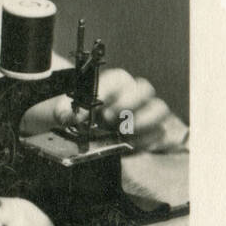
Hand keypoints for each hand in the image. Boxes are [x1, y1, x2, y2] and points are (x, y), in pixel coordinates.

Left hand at [22, 68, 183, 151]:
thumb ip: (66, 112)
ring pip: (160, 109)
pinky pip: (159, 133)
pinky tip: (128, 145)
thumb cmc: (78, 114)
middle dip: (128, 105)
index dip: (109, 93)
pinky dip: (146, 141)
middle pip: (145, 89)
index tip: (95, 108)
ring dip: (143, 122)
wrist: (85, 130)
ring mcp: (145, 113)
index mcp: (114, 83)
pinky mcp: (150, 132)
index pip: (119, 79)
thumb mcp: (66, 111)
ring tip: (123, 132)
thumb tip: (74, 116)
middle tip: (108, 119)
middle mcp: (133, 94)